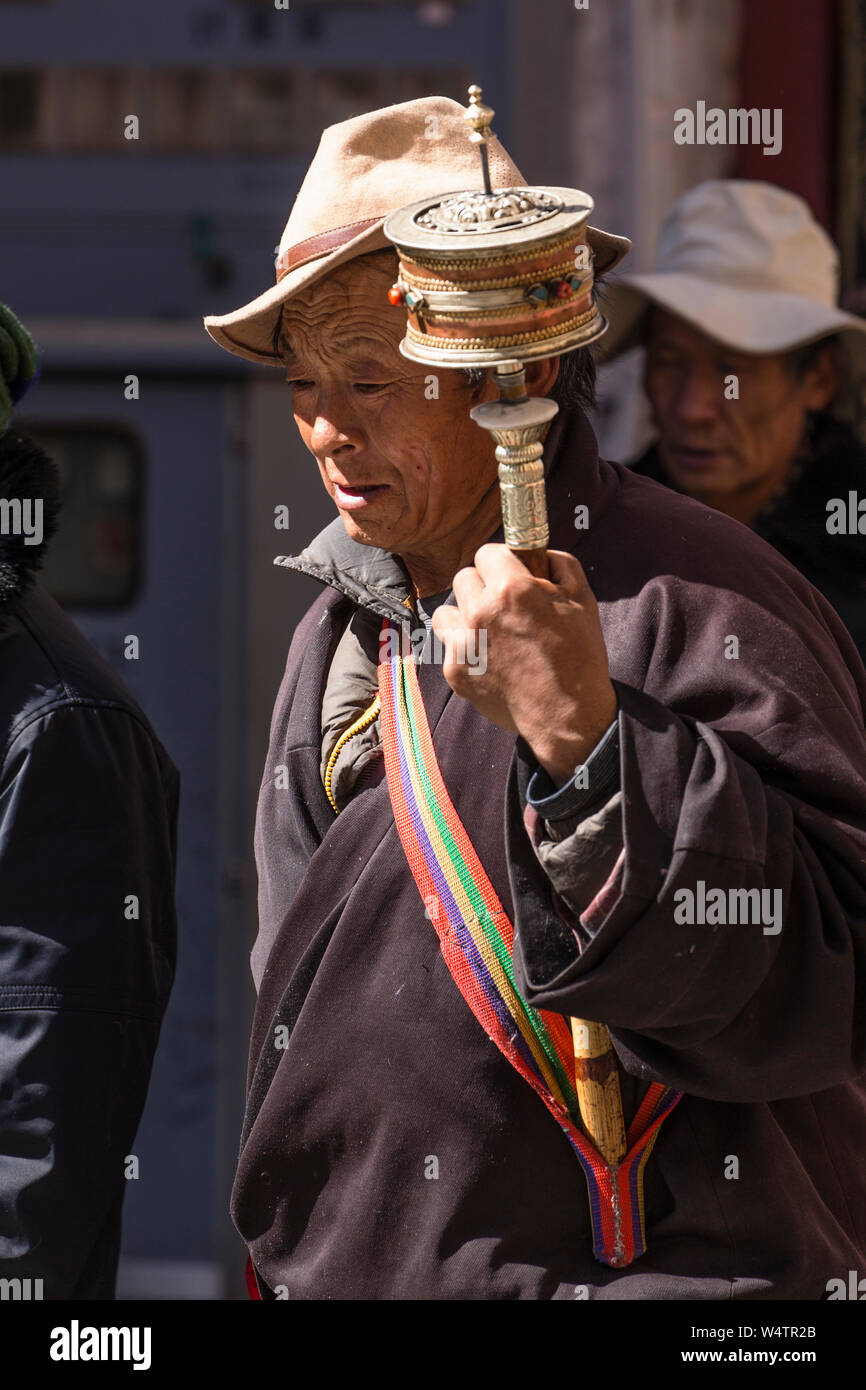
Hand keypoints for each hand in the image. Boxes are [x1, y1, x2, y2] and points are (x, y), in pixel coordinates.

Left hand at [431, 544, 616, 784]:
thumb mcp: (583, 597)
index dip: (502, 562)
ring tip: (489, 631)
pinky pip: (449, 644)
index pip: (487, 552)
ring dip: (464, 615)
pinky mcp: (456, 671)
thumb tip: (537, 552)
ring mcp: (464, 644)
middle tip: (503, 605)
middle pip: (464, 578)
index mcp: (511, 589)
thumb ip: (558, 562)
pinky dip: (466, 648)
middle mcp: (481, 612)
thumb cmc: (579, 655)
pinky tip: (490, 658)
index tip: (510, 574)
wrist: (567, 714)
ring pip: (447, 610)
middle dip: (484, 586)